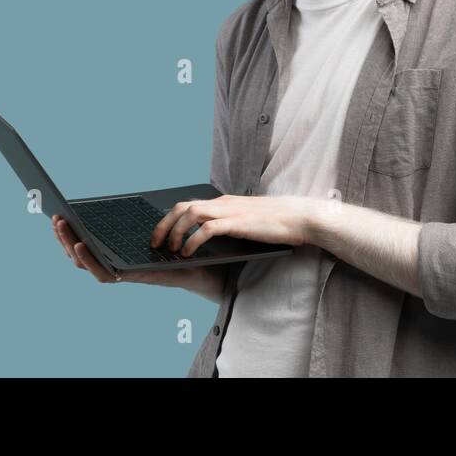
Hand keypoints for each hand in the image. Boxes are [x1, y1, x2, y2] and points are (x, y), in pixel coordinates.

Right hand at [50, 214, 223, 298]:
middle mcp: (118, 263)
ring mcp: (124, 272)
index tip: (57, 213)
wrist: (208, 267)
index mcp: (120, 252)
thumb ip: (139, 219)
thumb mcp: (157, 227)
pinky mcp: (133, 278)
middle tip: (53, 217)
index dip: (70, 232)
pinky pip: (105, 274)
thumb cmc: (184, 248)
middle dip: (63, 237)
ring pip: (87, 264)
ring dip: (70, 247)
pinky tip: (82, 244)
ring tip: (62, 227)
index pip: (88, 243)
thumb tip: (119, 200)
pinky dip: (90, 261)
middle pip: (81, 254)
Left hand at [150, 194, 315, 257]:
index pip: (187, 204)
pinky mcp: (238, 223)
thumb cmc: (278, 222)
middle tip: (155, 243)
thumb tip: (213, 234)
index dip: (169, 219)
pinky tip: (189, 253)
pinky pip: (207, 229)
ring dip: (176, 232)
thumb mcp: (247, 220)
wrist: (300, 216)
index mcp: (223, 202)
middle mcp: (222, 203)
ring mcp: (230, 211)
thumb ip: (230, 223)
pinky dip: (193, 240)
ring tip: (171, 249)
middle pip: (181, 206)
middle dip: (164, 224)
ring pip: (190, 213)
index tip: (159, 235)